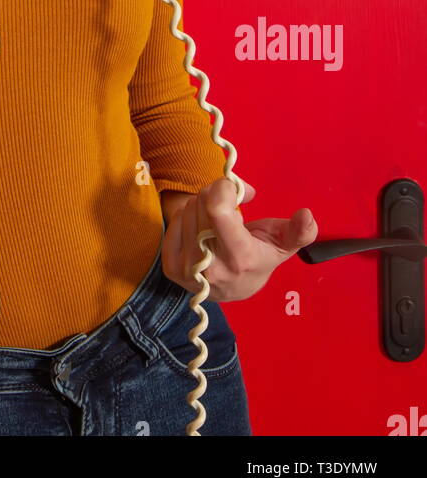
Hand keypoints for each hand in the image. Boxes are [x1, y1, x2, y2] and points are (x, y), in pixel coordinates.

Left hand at [160, 177, 318, 301]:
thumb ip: (298, 231)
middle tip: (229, 206)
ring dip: (202, 206)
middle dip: (217, 195)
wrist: (234, 290)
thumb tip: (307, 215)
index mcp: (240, 257)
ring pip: (187, 209)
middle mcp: (211, 266)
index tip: (237, 191)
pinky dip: (187, 218)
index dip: (224, 188)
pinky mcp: (171, 267)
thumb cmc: (260, 257)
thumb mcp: (283, 244)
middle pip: (202, 203)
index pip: (217, 209)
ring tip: (216, 222)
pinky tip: (201, 231)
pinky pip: (174, 220)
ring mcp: (187, 268)